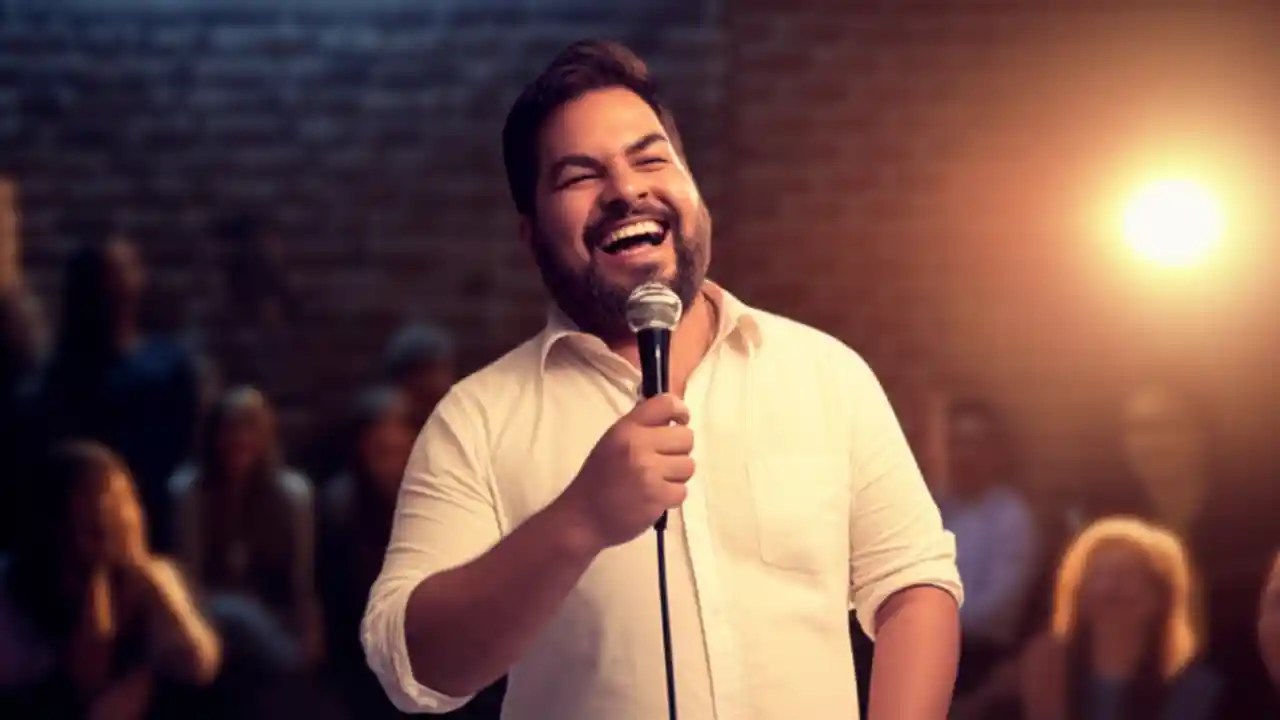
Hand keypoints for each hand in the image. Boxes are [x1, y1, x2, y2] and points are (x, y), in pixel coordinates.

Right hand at [557, 393, 694, 550]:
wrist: (583, 516)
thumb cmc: (599, 477)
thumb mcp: (613, 441)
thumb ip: (641, 427)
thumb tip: (673, 414)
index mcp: (626, 428)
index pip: (666, 404)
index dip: (680, 411)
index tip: (679, 422)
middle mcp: (638, 445)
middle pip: (686, 436)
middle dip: (679, 449)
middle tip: (664, 460)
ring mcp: (649, 472)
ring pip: (689, 465)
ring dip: (677, 475)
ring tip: (658, 480)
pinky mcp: (657, 497)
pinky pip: (683, 490)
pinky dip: (672, 496)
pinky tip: (655, 496)